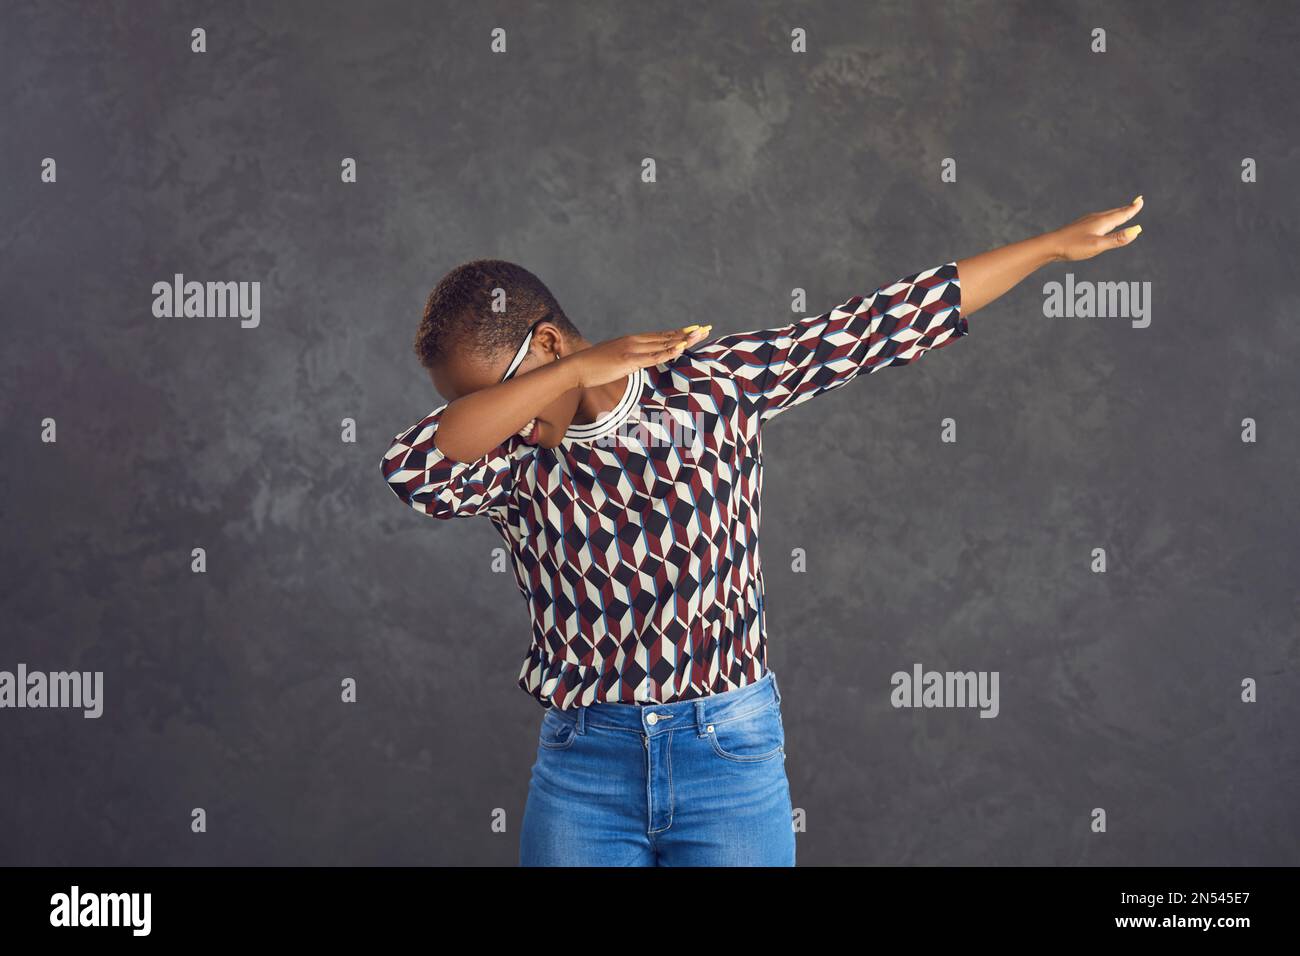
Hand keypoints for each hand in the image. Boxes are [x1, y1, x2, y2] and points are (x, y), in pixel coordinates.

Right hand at [566, 324, 712, 388]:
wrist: (576, 367)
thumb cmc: (593, 367)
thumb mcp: (614, 360)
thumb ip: (627, 359)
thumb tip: (634, 363)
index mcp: (632, 341)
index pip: (661, 335)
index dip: (679, 333)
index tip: (694, 330)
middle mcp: (635, 341)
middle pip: (666, 336)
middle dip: (687, 333)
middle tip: (706, 328)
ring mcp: (632, 349)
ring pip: (663, 344)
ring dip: (684, 339)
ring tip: (700, 334)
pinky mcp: (629, 360)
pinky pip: (653, 357)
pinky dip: (669, 351)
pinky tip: (682, 347)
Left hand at [1051, 196, 1143, 261]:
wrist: (1050, 246)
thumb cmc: (1073, 246)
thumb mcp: (1098, 245)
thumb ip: (1117, 239)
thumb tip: (1137, 230)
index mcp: (1102, 222)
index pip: (1122, 214)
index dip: (1133, 209)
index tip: (1141, 200)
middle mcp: (1096, 219)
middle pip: (1115, 213)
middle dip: (1127, 209)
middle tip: (1137, 202)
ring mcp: (1087, 222)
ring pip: (1106, 216)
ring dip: (1117, 213)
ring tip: (1123, 212)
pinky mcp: (1080, 227)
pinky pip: (1098, 220)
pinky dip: (1106, 219)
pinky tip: (1101, 223)